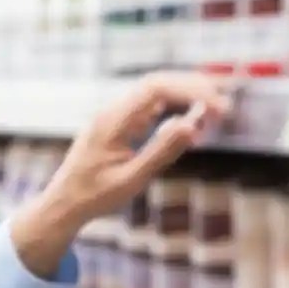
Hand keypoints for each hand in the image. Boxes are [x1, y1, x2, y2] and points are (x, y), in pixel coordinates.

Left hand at [12, 72, 232, 276]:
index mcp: (112, 120)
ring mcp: (114, 116)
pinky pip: (148, 107)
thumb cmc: (94, 196)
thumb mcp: (131, 180)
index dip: (191, 91)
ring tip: (215, 111)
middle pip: (157, 84)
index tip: (218, 108)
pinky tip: (191, 122)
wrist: (64, 204)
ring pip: (154, 93)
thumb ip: (161, 152)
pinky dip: (172, 110)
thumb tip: (191, 125)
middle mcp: (112, 111)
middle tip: (224, 107)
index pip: (155, 88)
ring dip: (184, 96)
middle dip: (192, 88)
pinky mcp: (118, 124)